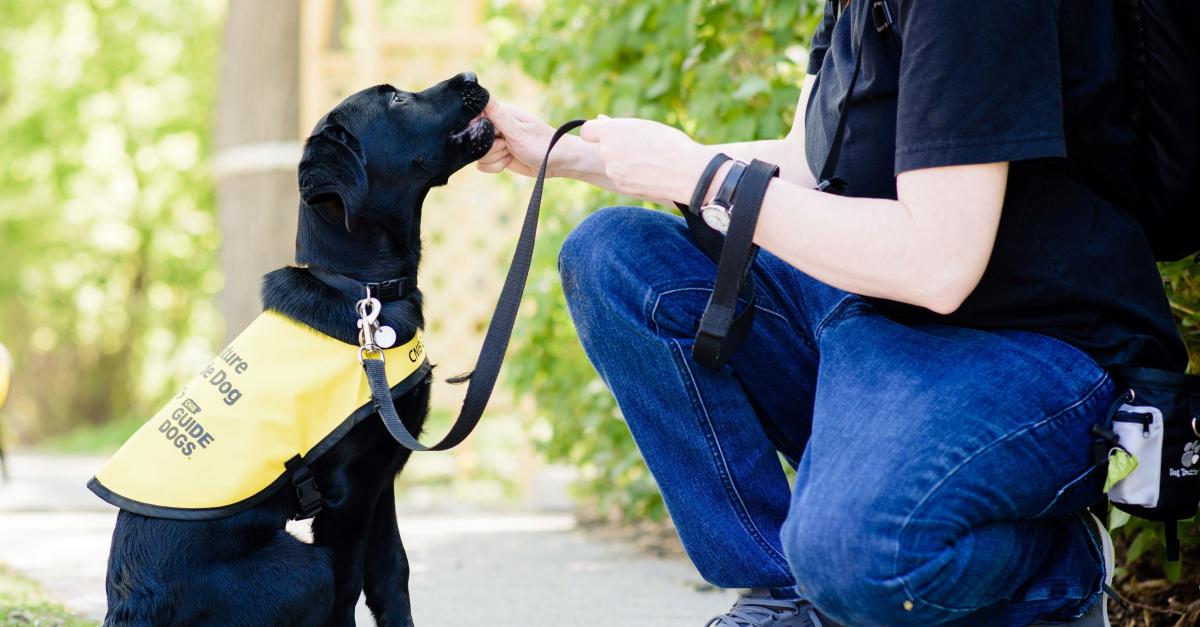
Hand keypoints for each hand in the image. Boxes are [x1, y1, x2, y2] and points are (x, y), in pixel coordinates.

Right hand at [477, 101, 557, 177]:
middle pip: (475, 140)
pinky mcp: (496, 156)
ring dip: (496, 159)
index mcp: (499, 113)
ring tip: (512, 153)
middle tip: (508, 146)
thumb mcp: (517, 130)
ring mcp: (495, 142)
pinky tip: (509, 161)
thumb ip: (497, 115)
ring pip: (479, 155)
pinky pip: (483, 165)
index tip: (497, 135)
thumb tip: (482, 95)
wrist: (555, 163)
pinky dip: (497, 167)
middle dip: (492, 149)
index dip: (480, 131)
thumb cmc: (540, 143)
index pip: (474, 120)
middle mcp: (495, 126)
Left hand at [579, 116, 715, 203]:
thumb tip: (600, 120)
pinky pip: (622, 178)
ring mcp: (613, 171)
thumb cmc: (670, 143)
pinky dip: (632, 176)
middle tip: (640, 146)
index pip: (587, 131)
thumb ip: (619, 125)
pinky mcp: (621, 186)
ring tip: (649, 160)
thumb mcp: (645, 126)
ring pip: (613, 164)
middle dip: (616, 147)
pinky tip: (649, 173)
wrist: (687, 173)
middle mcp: (608, 151)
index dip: (596, 132)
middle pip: (604, 148)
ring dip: (625, 162)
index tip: (607, 134)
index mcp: (612, 131)